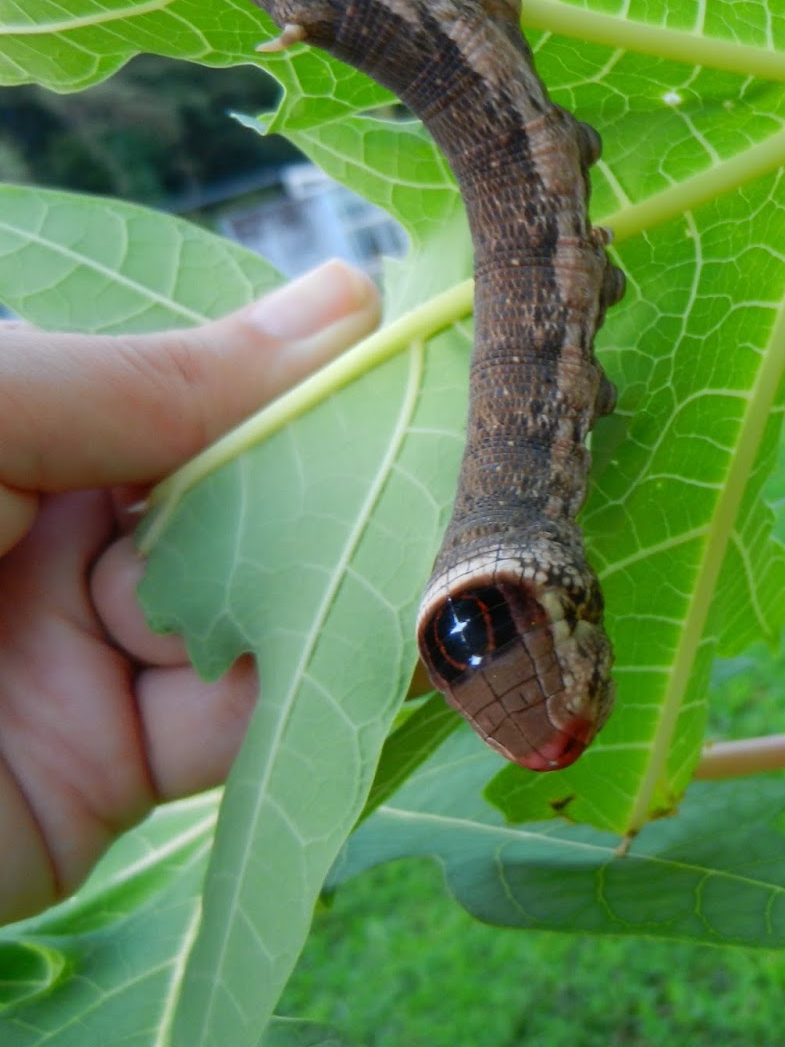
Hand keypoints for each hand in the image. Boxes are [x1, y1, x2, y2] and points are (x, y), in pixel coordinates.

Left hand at [0, 260, 379, 923]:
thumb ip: (154, 377)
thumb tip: (344, 304)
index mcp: (16, 423)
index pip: (197, 385)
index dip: (301, 370)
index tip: (412, 346)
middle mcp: (56, 528)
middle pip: (244, 490)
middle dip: (335, 474)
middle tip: (453, 446)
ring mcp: (87, 650)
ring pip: (262, 598)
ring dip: (341, 578)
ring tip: (439, 541)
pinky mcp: (113, 768)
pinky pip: (246, 715)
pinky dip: (315, 684)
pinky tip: (394, 641)